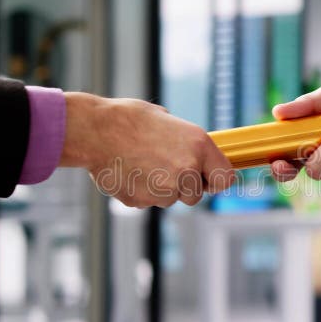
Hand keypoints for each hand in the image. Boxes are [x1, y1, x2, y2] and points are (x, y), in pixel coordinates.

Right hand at [59, 92, 234, 207]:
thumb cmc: (129, 119)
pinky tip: (128, 171)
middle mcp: (187, 169)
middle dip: (182, 186)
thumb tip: (195, 156)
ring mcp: (165, 189)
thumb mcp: (168, 121)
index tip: (205, 179)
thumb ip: (187, 143)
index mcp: (199, 145)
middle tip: (161, 166)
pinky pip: (147, 202)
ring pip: (169, 199)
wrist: (95, 130)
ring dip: (159, 188)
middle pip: (195, 195)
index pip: (225, 179)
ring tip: (140, 164)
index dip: (214, 180)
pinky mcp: (143, 201)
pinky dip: (140, 191)